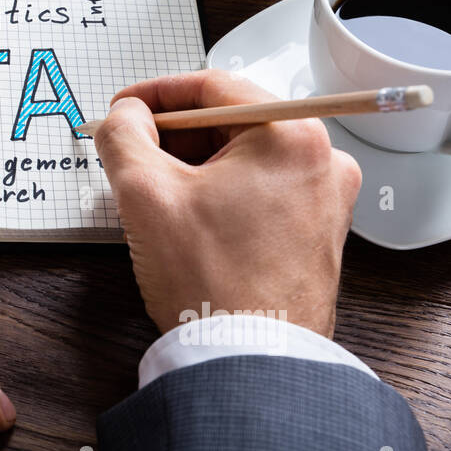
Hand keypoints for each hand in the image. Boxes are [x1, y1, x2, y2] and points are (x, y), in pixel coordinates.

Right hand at [91, 69, 361, 337]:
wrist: (251, 364)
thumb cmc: (211, 283)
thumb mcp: (145, 193)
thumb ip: (124, 135)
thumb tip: (126, 116)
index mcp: (292, 135)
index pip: (213, 85)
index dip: (156, 94)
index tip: (124, 108)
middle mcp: (323, 161)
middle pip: (231, 122)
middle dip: (174, 136)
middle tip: (131, 154)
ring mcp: (326, 201)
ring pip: (244, 161)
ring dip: (195, 168)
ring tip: (156, 198)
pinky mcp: (318, 235)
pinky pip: (261, 195)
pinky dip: (221, 197)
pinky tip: (189, 224)